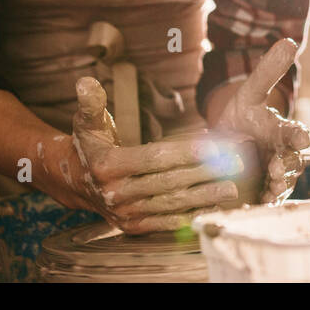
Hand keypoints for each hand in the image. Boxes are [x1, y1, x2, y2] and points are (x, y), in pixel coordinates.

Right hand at [39, 77, 246, 233]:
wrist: (74, 183)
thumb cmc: (89, 146)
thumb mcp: (87, 122)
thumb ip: (91, 103)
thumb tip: (86, 82)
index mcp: (108, 166)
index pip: (154, 158)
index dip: (185, 152)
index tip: (213, 146)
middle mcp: (116, 193)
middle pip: (168, 182)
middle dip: (204, 173)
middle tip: (235, 165)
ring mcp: (125, 214)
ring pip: (170, 204)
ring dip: (203, 198)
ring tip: (231, 189)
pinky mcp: (133, 227)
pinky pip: (165, 223)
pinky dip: (190, 217)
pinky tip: (212, 209)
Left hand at [212, 38, 309, 204]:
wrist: (225, 142)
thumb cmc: (243, 116)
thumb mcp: (251, 92)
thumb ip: (269, 71)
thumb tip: (289, 40)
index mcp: (283, 132)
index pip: (296, 133)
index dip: (298, 136)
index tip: (300, 138)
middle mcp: (283, 156)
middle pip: (294, 163)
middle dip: (289, 166)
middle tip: (279, 168)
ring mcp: (273, 177)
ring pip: (284, 184)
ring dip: (280, 186)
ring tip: (272, 186)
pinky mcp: (261, 193)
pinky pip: (267, 201)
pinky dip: (264, 203)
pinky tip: (257, 203)